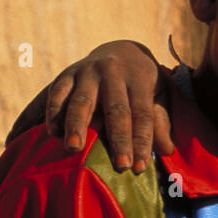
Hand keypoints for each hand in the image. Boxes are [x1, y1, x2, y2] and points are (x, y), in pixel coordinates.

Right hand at [6, 41, 172, 171]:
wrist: (120, 49)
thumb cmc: (141, 82)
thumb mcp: (158, 95)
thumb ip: (160, 121)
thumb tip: (168, 150)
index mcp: (138, 77)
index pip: (142, 113)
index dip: (142, 141)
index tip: (139, 168)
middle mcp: (112, 72)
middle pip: (115, 108)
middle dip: (118, 138)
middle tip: (119, 166)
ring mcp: (86, 71)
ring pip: (80, 100)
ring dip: (75, 124)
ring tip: (73, 148)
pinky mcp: (66, 74)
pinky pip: (54, 93)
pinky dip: (49, 113)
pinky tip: (48, 133)